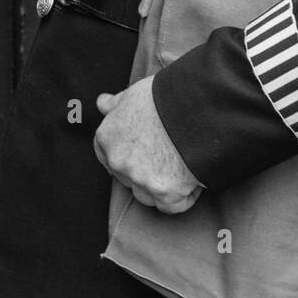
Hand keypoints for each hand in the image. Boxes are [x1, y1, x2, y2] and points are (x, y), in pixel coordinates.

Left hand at [94, 76, 202, 214]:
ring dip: (162, 185)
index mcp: (107, 137)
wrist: (196, 107)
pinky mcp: (165, 194)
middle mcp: (119, 162)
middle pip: (128, 177)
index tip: (144, 149)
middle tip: (169, 151)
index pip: (107, 156)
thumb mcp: (136, 93)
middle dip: (145, 169)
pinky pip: (173, 204)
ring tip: (183, 161)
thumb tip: (101, 103)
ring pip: (147, 194)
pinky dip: (184, 195)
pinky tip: (193, 175)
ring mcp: (141, 180)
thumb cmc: (166, 96)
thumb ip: (116, 104)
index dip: (126, 153)